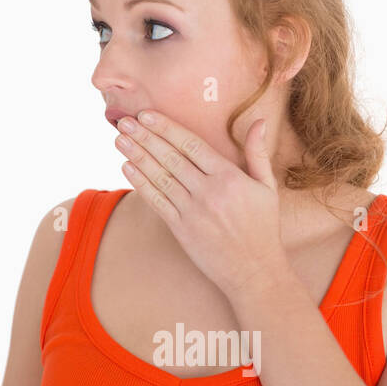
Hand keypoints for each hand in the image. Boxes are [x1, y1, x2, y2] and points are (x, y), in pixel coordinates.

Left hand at [114, 110, 287, 300]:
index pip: (191, 145)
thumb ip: (258, 153)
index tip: (147, 115)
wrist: (254, 270)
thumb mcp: (266, 187)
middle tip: (124, 121)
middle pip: (170, 157)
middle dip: (145, 137)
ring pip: (159, 177)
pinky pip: (156, 201)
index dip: (166, 128)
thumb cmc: (262, 227)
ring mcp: (192, 211)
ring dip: (137, 156)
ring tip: (119, 139)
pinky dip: (140, 183)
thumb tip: (259, 121)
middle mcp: (208, 192)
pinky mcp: (181, 229)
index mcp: (229, 177)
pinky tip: (127, 167)